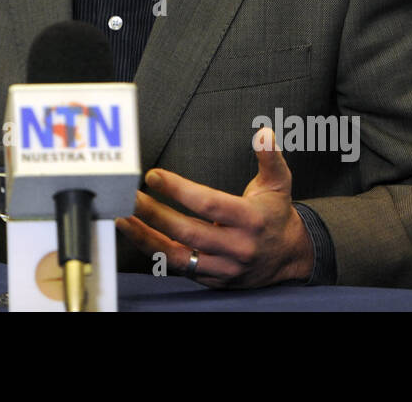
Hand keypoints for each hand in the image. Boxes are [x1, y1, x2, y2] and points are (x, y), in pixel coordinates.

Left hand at [116, 127, 314, 287]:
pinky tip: (137, 235)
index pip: (209, 204)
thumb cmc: (275, 214)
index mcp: (250, 220)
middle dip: (154, 213)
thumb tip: (264, 133)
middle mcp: (237, 247)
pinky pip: (178, 267)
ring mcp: (224, 267)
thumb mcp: (279, 184)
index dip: (179, 190)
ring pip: (179, 255)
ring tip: (122, 217)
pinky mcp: (212, 279)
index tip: (154, 176)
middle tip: (129, 196)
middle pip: (188, 231)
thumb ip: (270, 158)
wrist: (289, 256)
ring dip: (146, 236)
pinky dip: (155, 252)